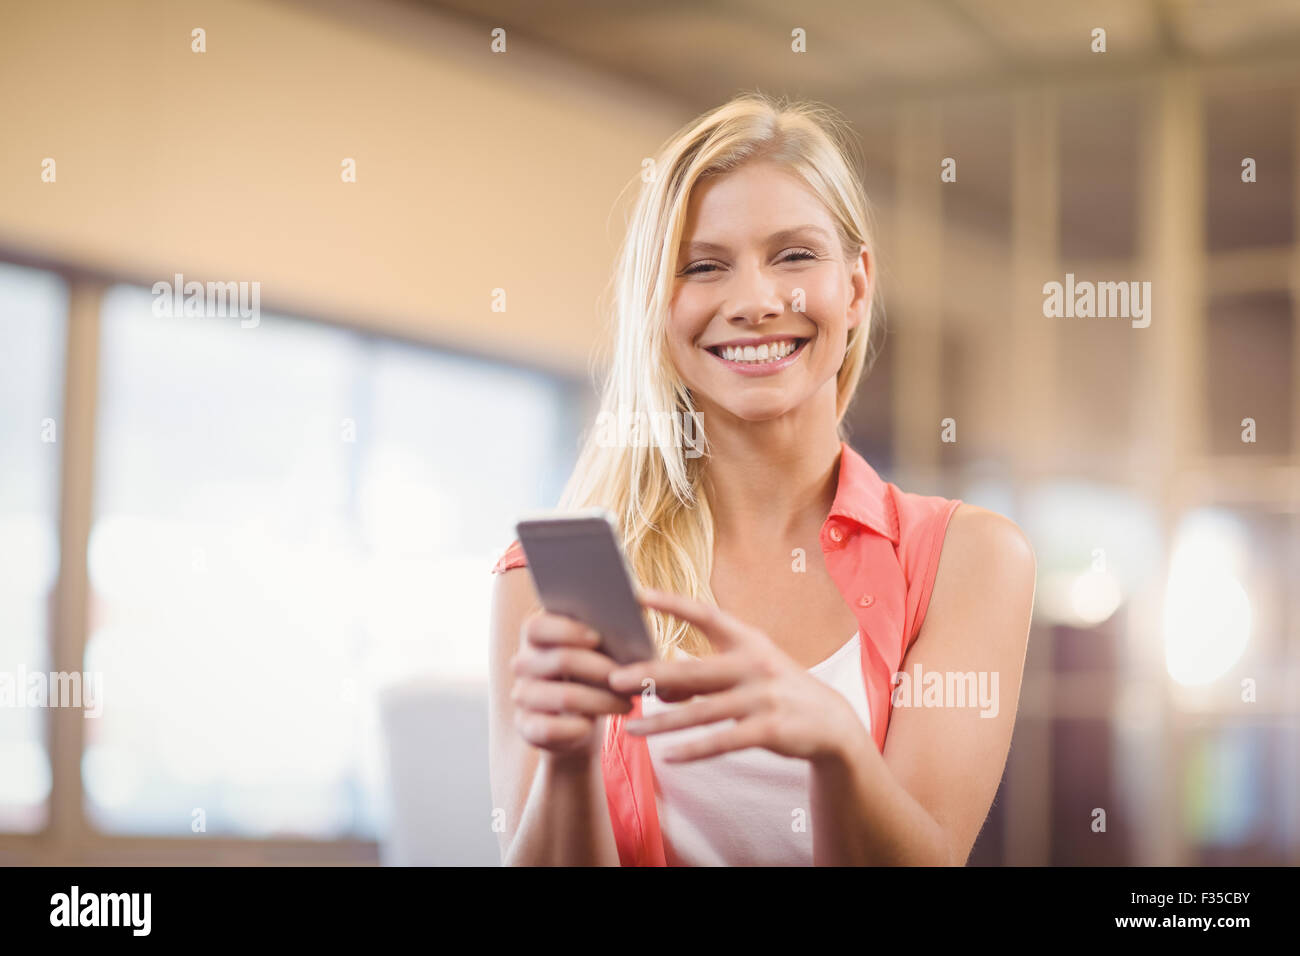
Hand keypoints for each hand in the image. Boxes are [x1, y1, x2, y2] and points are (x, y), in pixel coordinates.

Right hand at [510, 611, 632, 758]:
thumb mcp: (596, 652)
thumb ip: (605, 634)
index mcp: (536, 635)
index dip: (567, 630)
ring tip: (627, 703)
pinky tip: (594, 726)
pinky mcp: (526, 726)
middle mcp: (523, 663)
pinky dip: (578, 727)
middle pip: (561, 660)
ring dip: (602, 701)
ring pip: (564, 697)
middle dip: (601, 669)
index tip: (598, 638)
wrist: (577, 723)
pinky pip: (550, 728)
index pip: (537, 627)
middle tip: (630, 677)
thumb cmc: (593, 674)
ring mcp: (522, 696)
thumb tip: (632, 620)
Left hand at [606, 588, 866, 763]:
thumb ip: (705, 673)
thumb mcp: (748, 668)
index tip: (637, 593)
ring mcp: (762, 698)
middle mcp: (754, 664)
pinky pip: (722, 742)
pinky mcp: (769, 730)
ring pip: (701, 711)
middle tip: (613, 678)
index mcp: (748, 640)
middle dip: (650, 674)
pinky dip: (694, 750)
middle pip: (693, 670)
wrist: (831, 723)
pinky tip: (668, 756)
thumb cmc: (776, 689)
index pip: (706, 614)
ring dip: (661, 722)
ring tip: (629, 728)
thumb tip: (657, 685)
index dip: (672, 603)